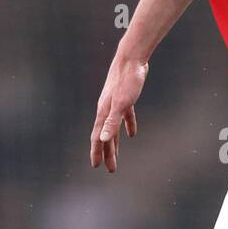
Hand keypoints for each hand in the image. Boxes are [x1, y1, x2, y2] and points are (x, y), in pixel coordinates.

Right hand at [90, 54, 147, 172]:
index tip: (96, 166)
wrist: (131, 59)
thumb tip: (103, 140)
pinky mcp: (125, 98)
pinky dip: (127, 126)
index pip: (98, 137)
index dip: (97, 152)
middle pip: (106, 136)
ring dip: (115, 143)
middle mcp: (107, 110)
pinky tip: (131, 134)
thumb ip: (112, 122)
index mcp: (104, 113)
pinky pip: (125, 117)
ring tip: (116, 156)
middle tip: (110, 169)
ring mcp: (115, 104)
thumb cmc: (127, 81)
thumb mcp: (121, 104)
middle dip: (107, 153)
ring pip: (114, 128)